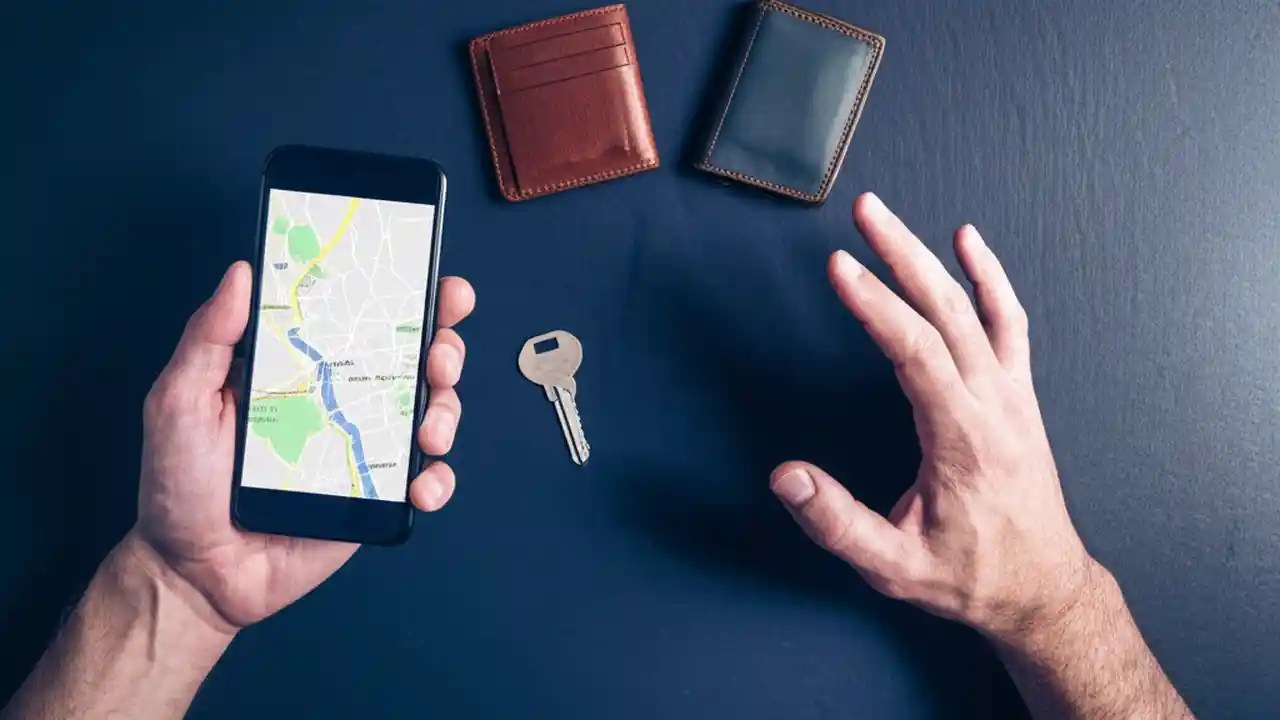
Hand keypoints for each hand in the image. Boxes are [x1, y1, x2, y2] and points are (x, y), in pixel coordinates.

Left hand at [133, 262, 475, 629]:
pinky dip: (438, 480)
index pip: (363, 317)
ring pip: (433, 412)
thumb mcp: (180, 399)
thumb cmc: (179, 483)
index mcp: (304, 366)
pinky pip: (428, 481)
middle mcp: (344, 399)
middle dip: (445, 347)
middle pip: (416, 358)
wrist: (195, 573)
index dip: (408, 295)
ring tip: (429, 433)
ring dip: (447, 412)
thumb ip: (209, 337)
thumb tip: (242, 273)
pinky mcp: (378, 496)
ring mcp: (366, 448)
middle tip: (438, 358)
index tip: (436, 283)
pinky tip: (420, 488)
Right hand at [771, 193, 1092, 641]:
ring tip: (889, 217)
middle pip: (947, 311)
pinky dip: (990, 276)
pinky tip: (967, 241)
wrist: (1043, 589)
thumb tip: (785, 476)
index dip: (876, 306)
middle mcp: (995, 405)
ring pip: (975, 307)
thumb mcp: (895, 568)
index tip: (839, 267)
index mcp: (964, 440)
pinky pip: (1008, 320)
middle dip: (901, 255)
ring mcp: (1012, 394)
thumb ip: (838, 524)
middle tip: (863, 212)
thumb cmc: (969, 578)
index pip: (917, 353)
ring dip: (931, 257)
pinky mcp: (1017, 393)